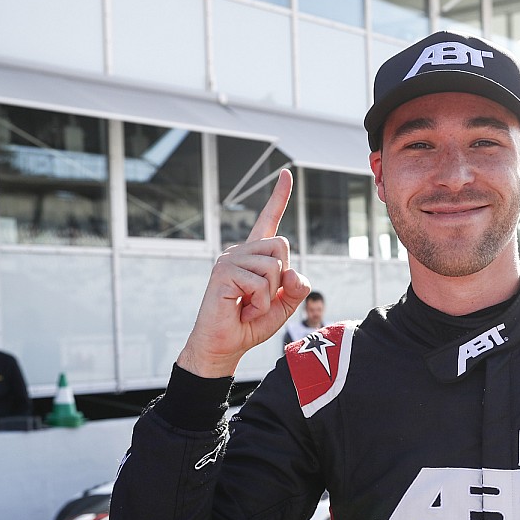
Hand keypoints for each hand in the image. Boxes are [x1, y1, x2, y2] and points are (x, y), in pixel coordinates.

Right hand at [177, 170, 309, 376]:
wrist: (225, 345)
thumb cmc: (250, 323)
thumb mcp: (283, 305)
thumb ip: (296, 287)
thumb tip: (292, 272)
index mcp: (255, 255)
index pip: (269, 221)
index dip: (279, 198)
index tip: (286, 173)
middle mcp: (241, 251)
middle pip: (282, 246)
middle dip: (282, 279)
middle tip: (261, 299)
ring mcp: (230, 259)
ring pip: (274, 267)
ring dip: (270, 295)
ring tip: (250, 306)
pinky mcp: (223, 272)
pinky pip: (261, 284)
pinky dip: (261, 303)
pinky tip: (243, 309)